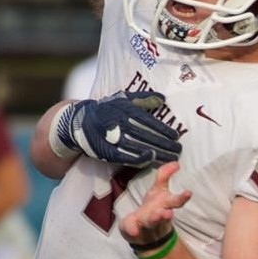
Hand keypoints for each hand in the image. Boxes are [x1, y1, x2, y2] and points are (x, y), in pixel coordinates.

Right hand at [55, 89, 182, 169]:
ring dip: (155, 153)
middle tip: (178, 150)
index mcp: (123, 109)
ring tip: (170, 158)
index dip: (162, 128)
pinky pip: (124, 156)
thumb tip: (162, 98)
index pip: (147, 120)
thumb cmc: (107, 109)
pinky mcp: (105, 150)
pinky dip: (138, 159)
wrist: (79, 121)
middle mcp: (118, 122)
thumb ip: (143, 99)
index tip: (176, 135)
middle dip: (163, 144)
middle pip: (145, 135)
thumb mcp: (123, 99)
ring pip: (137, 147)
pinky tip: (151, 160)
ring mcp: (111, 137)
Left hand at [120, 162, 190, 246]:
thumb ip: (165, 175)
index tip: (189, 193)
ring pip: (150, 221)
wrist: (145, 232)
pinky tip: (133, 231)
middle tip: (168, 214)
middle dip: (165, 215)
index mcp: (165, 205)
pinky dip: (132, 228)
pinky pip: (131, 226)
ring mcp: (145, 222)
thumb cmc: (154, 207)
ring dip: (152, 220)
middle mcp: (158, 215)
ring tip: (154, 218)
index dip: (182, 198)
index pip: (175, 201)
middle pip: (164, 215)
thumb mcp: (159, 189)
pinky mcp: (133, 226)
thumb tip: (176, 163)